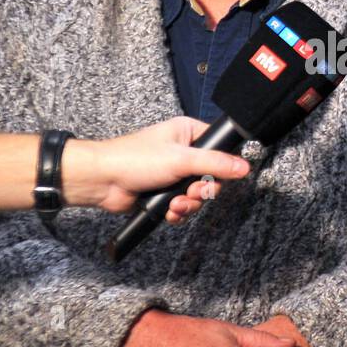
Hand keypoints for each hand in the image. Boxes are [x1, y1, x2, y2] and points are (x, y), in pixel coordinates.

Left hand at [62, 117, 250, 218]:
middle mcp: (183, 152)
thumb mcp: (181, 159)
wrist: (103, 181)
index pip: (220, 148)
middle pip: (211, 177)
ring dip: (189, 205)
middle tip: (191, 192)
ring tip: (174, 205)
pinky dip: (178, 212)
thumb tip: (243, 167)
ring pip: (198, 195)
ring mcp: (174, 174)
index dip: (223, 166)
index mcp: (188, 133)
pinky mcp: (165, 193)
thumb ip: (215, 164)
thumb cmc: (134, 159)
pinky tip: (168, 212)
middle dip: (202, 191)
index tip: (217, 177)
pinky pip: (184, 206)